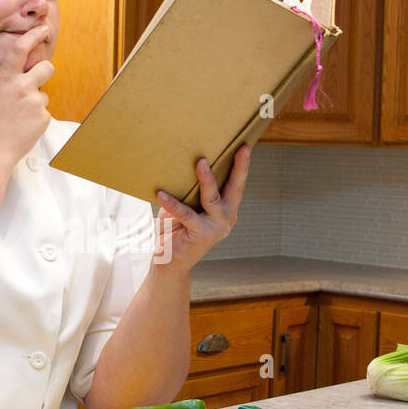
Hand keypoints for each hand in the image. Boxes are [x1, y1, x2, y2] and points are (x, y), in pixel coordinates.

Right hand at [0, 25, 53, 166]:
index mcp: (5, 80)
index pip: (20, 50)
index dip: (33, 36)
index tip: (42, 30)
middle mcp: (22, 87)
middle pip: (47, 67)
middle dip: (44, 72)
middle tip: (35, 81)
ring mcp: (34, 102)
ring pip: (44, 94)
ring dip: (36, 102)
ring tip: (20, 116)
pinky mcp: (44, 117)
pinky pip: (45, 112)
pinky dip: (37, 118)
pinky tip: (24, 126)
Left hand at [153, 144, 250, 272]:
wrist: (169, 262)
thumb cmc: (176, 230)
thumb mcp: (187, 206)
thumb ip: (191, 192)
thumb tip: (183, 165)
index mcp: (226, 210)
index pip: (236, 185)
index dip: (242, 166)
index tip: (245, 146)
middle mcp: (226, 218)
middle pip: (235, 189)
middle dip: (239, 168)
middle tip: (241, 149)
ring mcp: (216, 228)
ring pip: (213, 199)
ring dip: (207, 180)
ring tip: (201, 162)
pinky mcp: (201, 235)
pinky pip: (186, 215)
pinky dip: (172, 204)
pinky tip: (161, 195)